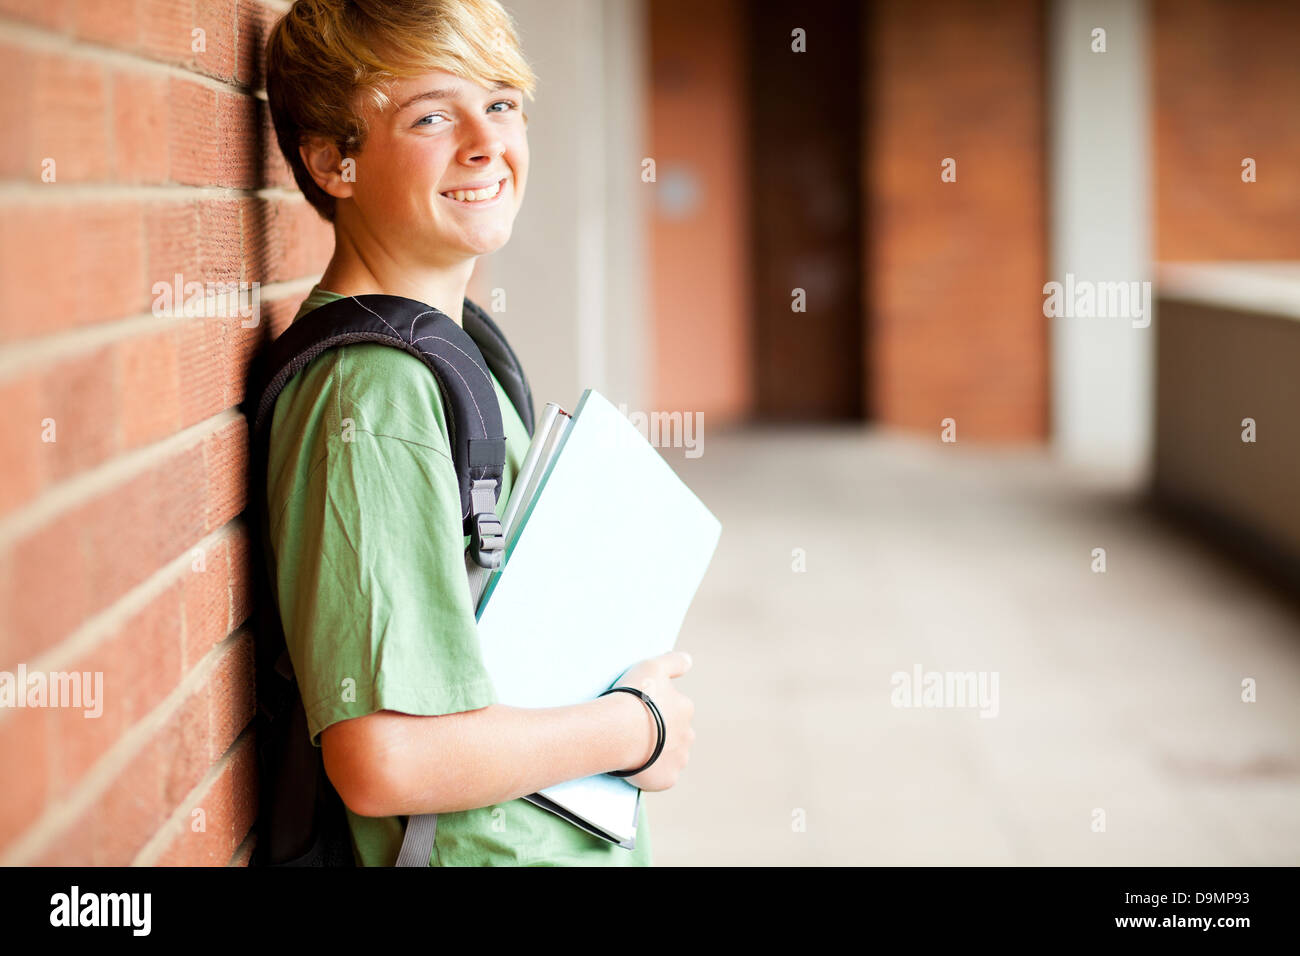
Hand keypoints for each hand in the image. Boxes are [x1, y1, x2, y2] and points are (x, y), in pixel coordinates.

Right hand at [610, 650, 694, 790]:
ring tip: (634, 751)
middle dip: (662, 735)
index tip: (641, 712)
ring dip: (658, 755)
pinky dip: (651, 775)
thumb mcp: (653, 667)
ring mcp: (679, 759)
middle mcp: (687, 735)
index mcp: (685, 709)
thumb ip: (673, 662)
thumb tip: (689, 660)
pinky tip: (635, 767)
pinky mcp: (667, 779)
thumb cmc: (635, 697)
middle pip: (676, 736)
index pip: (676, 711)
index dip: (659, 712)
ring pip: (671, 757)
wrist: (620, 730)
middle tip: (637, 733)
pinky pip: (660, 778)